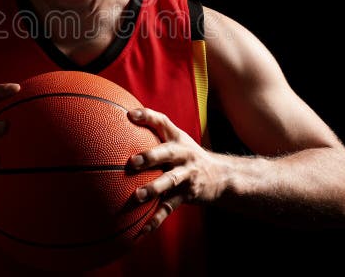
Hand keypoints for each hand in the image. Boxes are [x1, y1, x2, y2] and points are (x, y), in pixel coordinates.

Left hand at [127, 108, 224, 235]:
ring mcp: (186, 175)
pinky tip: (143, 229)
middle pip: (167, 153)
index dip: (147, 117)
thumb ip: (155, 131)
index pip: (162, 122)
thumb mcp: (177, 139)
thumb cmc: (188, 155)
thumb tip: (123, 118)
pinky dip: (156, 219)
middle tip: (132, 162)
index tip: (130, 115)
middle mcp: (183, 154)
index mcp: (177, 139)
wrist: (221, 176)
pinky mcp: (186, 195)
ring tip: (137, 196)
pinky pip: (169, 207)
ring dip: (153, 188)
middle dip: (150, 157)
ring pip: (170, 181)